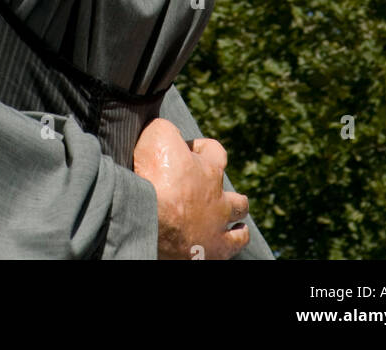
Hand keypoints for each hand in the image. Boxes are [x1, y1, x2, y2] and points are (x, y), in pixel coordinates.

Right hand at [133, 118, 250, 259]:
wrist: (145, 216)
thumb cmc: (153, 173)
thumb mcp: (158, 135)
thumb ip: (168, 130)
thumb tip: (171, 132)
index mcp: (211, 171)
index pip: (216, 152)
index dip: (202, 148)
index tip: (186, 151)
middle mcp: (220, 203)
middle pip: (239, 202)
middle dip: (233, 199)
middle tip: (217, 199)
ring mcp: (216, 233)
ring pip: (240, 235)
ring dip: (238, 231)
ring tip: (236, 230)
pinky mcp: (206, 256)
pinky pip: (224, 256)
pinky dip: (220, 251)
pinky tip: (212, 250)